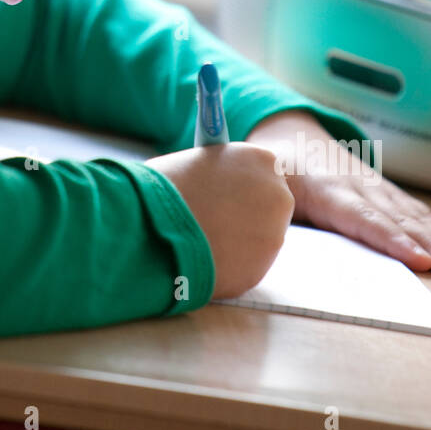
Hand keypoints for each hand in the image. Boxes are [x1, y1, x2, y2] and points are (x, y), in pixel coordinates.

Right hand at [146, 141, 293, 299]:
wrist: (152, 227)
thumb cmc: (164, 188)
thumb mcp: (197, 164)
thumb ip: (220, 176)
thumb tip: (222, 190)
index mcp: (262, 160)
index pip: (262, 174)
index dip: (241, 187)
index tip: (226, 196)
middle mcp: (278, 195)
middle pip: (267, 208)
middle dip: (245, 216)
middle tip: (215, 222)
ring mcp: (273, 235)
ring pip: (257, 240)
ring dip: (236, 242)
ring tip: (202, 241)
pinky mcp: (261, 270)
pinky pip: (245, 266)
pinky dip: (227, 265)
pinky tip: (202, 258)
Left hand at [245, 109, 430, 279]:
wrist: (289, 133)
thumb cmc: (272, 167)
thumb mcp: (261, 181)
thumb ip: (267, 205)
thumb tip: (267, 234)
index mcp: (325, 188)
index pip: (361, 217)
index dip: (390, 239)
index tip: (418, 260)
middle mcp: (357, 185)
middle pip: (397, 219)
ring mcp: (375, 187)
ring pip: (413, 215)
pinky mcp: (385, 192)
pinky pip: (416, 212)